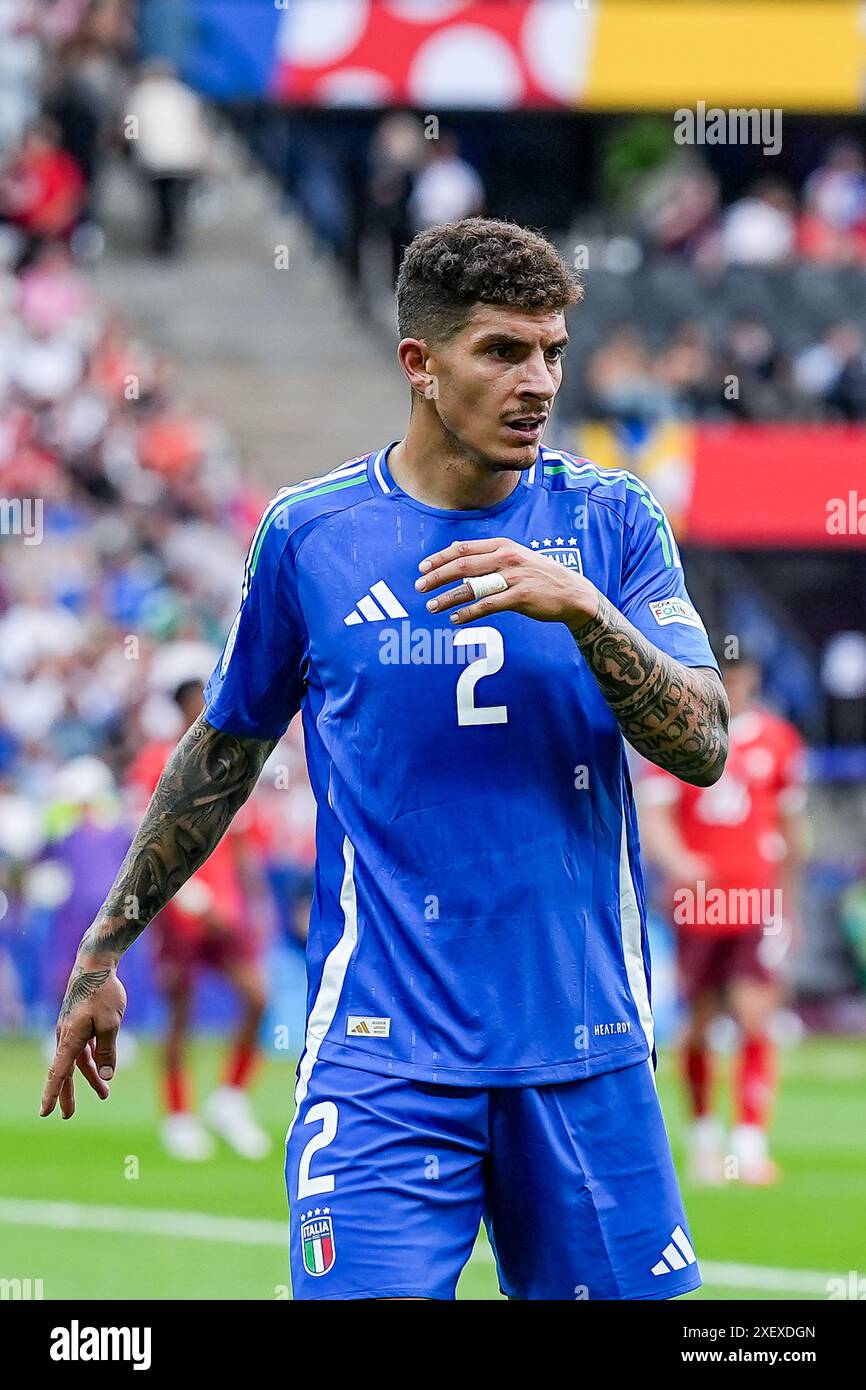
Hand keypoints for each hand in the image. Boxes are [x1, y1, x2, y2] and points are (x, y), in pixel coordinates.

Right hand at [40, 957, 126, 1119]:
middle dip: (67, 1094)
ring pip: (79, 1060)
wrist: (95, 966)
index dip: (52, 1093)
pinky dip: (94, 1059)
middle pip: (66, 1071)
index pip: (58, 1072)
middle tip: (66, 1116)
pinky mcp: (80, 1023)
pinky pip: (85, 1048)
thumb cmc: (103, 993)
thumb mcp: (111, 1023)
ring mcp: (72, 1029)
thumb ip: (108, 1051)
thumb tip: (107, 1077)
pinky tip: (102, 1070)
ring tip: (104, 1095)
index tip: (45, 1112)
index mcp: (70, 1038)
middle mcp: (66, 1036)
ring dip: (90, 1077)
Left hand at [415, 538, 599, 627]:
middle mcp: (507, 558)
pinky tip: (455, 618)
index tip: (422, 567)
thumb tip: (456, 553)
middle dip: (437, 576)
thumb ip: (489, 555)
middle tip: (419, 586)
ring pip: (472, 586)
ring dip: (448, 597)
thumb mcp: (516, 557)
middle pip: (463, 565)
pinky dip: (468, 612)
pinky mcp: (520, 597)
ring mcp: (514, 577)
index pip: (464, 548)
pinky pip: (487, 605)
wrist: (572, 593)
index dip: (440, 558)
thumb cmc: (540, 576)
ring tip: (432, 606)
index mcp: (503, 546)